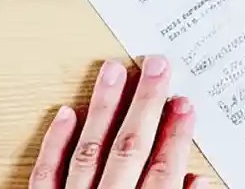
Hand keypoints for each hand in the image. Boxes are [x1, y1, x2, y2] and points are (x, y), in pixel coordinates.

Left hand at [29, 56, 205, 188]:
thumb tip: (199, 181)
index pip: (163, 172)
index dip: (176, 135)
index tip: (183, 103)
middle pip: (129, 149)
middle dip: (145, 104)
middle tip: (156, 67)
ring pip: (89, 151)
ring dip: (103, 108)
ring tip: (113, 71)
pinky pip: (45, 174)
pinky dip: (55, 143)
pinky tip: (66, 112)